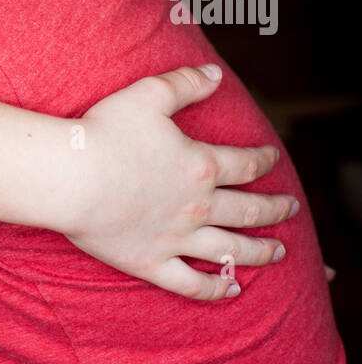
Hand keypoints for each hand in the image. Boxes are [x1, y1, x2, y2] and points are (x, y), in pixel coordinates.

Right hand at [65, 65, 296, 300]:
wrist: (70, 177)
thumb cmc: (105, 132)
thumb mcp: (149, 95)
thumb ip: (186, 84)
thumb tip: (215, 74)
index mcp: (201, 165)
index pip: (246, 165)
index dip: (264, 160)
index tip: (274, 158)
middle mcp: (198, 206)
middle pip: (248, 211)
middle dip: (275, 209)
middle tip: (292, 208)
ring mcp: (177, 239)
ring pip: (231, 250)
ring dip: (260, 251)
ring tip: (279, 253)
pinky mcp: (153, 263)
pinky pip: (193, 283)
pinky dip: (217, 289)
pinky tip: (232, 289)